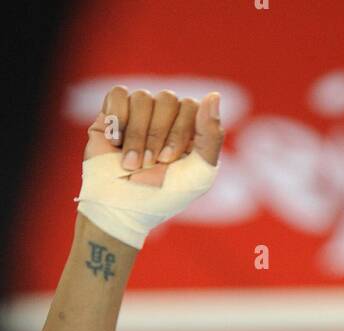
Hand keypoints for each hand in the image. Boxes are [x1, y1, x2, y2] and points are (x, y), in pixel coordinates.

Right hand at [83, 86, 223, 186]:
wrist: (119, 207)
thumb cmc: (162, 196)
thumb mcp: (198, 176)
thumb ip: (211, 137)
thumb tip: (214, 95)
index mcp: (191, 129)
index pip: (190, 106)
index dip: (178, 132)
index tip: (168, 161)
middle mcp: (167, 116)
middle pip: (167, 99)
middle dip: (156, 136)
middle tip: (148, 164)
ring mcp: (141, 112)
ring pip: (142, 98)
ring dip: (135, 135)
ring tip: (130, 163)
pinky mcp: (114, 111)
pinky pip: (118, 94)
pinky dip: (116, 119)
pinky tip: (114, 142)